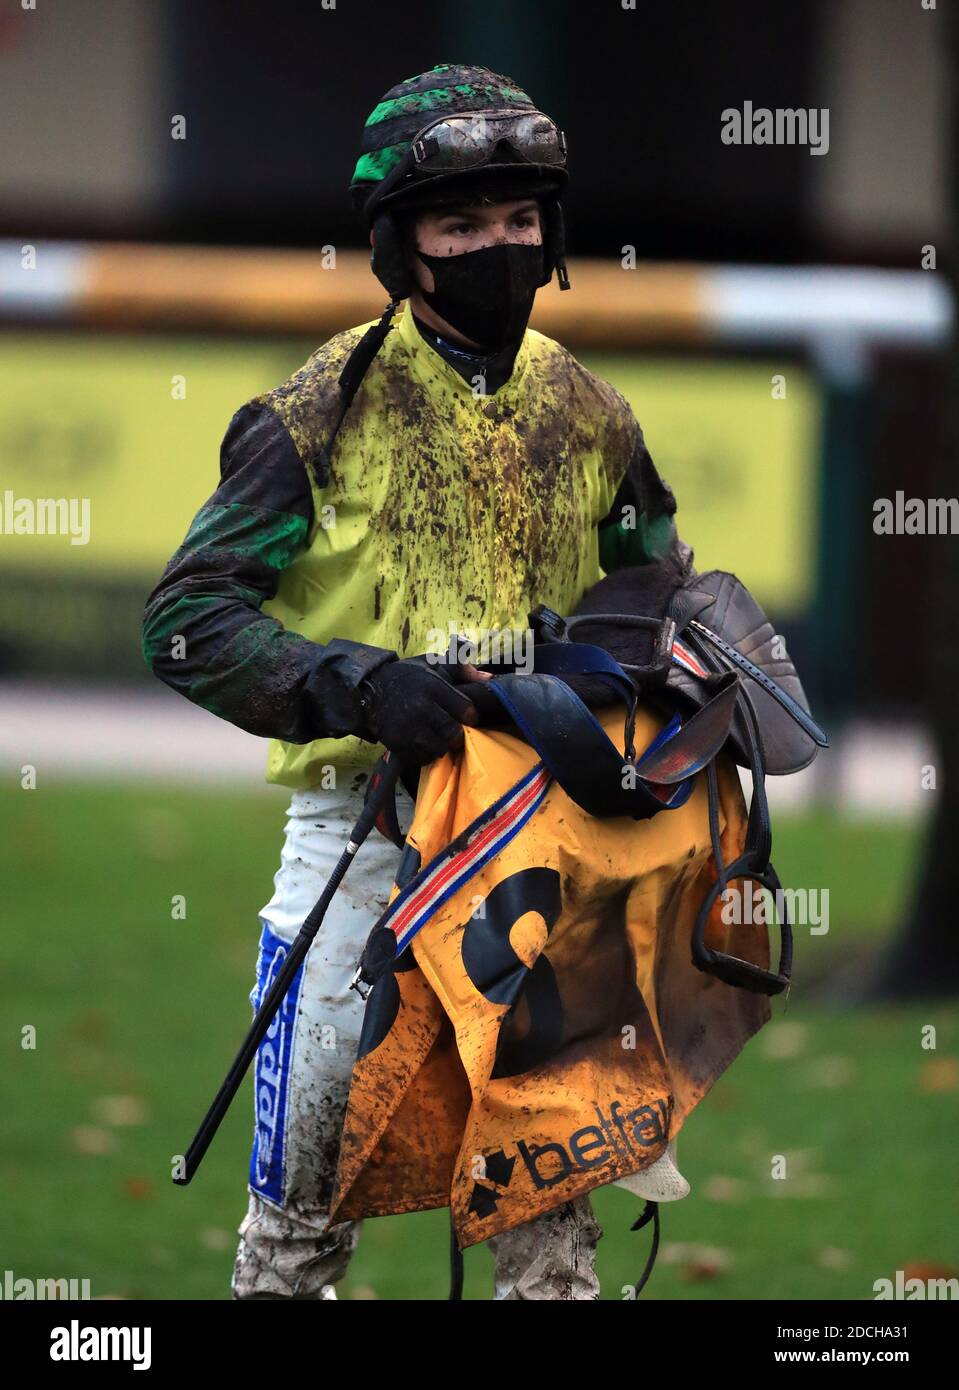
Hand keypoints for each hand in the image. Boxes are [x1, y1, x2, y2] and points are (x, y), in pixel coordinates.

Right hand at [359, 657, 481, 764]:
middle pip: (453, 734)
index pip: (467, 711)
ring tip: (437, 736)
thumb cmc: (408, 676)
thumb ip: (461, 669)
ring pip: (439, 749)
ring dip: (442, 745)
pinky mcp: (397, 743)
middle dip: (457, 734)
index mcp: (434, 687)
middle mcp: (421, 708)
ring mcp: (408, 728)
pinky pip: (422, 758)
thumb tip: (489, 678)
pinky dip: (426, 754)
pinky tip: (423, 742)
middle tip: (452, 730)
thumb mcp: (432, 664)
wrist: (370, 690)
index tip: (465, 715)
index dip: (470, 716)